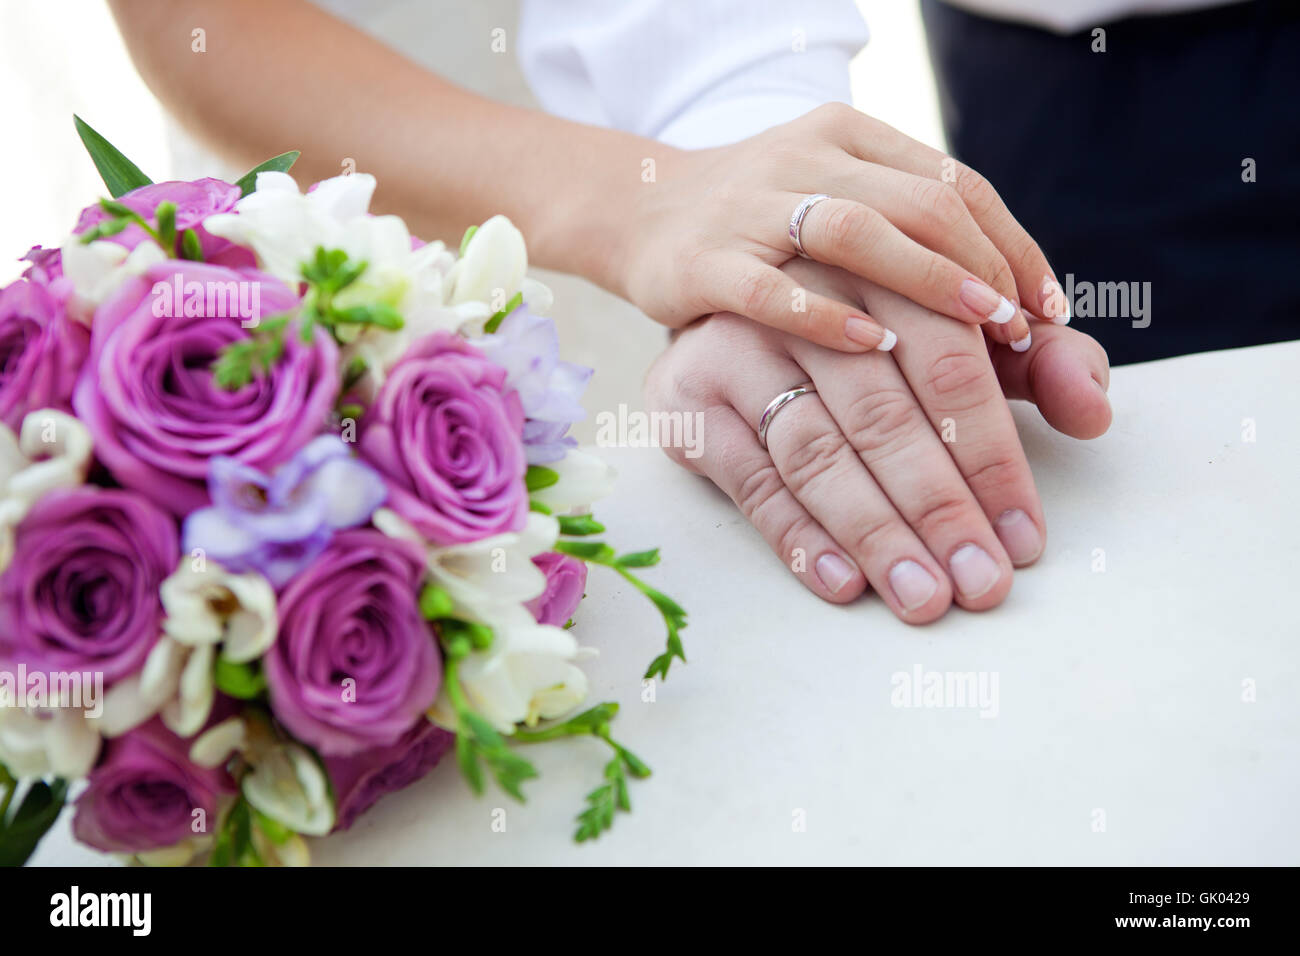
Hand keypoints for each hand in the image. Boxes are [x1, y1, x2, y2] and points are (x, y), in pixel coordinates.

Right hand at [618, 104, 1068, 355]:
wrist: (638, 211)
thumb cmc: (758, 223)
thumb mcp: (833, 201)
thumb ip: (909, 235)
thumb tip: (1011, 303)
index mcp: (849, 137)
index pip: (952, 183)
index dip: (1010, 242)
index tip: (1045, 305)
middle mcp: (804, 158)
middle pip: (918, 201)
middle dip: (984, 264)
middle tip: (1022, 326)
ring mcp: (750, 208)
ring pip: (855, 231)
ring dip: (928, 279)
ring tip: (980, 327)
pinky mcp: (702, 261)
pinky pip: (771, 290)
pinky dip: (828, 317)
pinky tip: (874, 345)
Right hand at [644, 260, 1109, 620]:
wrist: (727, 307)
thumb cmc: (864, 333)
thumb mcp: (956, 330)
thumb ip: (1035, 363)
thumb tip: (1094, 414)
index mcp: (887, 270)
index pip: (950, 364)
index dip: (992, 456)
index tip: (1026, 537)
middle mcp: (809, 297)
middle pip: (882, 412)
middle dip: (939, 507)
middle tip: (981, 583)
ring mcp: (737, 346)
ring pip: (815, 449)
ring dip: (874, 531)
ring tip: (923, 597)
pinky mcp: (687, 398)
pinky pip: (746, 475)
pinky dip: (794, 534)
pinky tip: (843, 582)